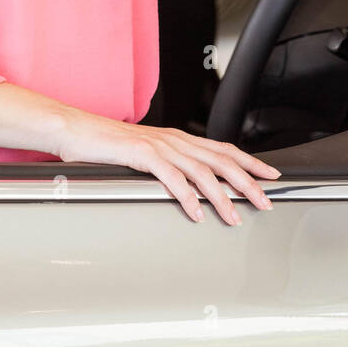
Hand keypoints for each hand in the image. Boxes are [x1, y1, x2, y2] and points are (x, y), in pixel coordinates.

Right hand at [55, 108, 280, 224]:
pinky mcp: (142, 154)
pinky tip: (197, 214)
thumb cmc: (107, 146)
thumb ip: (168, 166)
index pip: (224, 149)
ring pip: (202, 172)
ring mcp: (160, 145)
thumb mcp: (145, 154)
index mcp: (178, 138)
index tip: (271, 176)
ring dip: (222, 197)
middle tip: (266, 202)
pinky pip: (172, 178)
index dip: (250, 163)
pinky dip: (188, 198)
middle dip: (247, 182)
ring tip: (235, 217)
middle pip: (221, 161)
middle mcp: (174, 139)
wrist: (76, 130)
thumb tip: (189, 188)